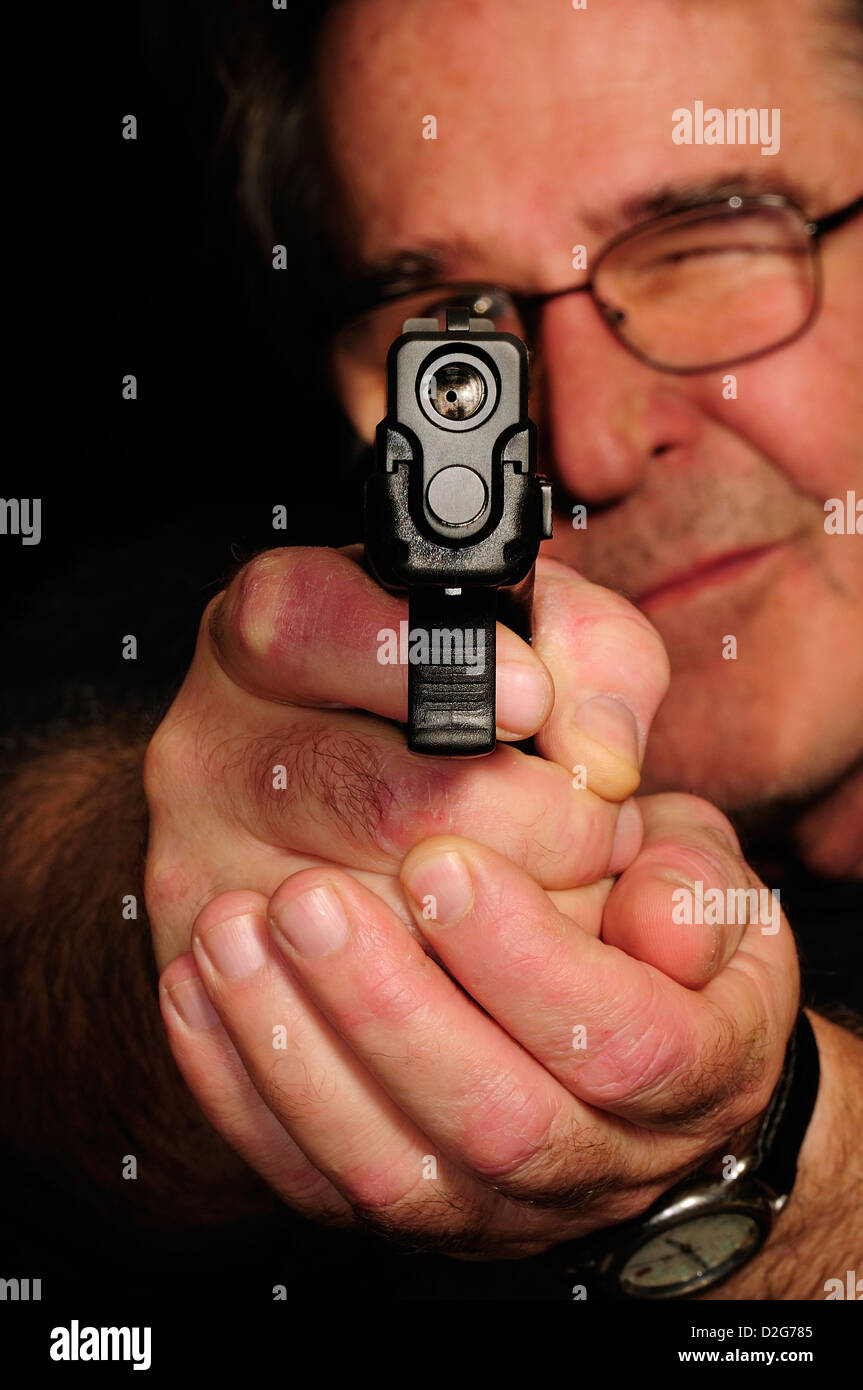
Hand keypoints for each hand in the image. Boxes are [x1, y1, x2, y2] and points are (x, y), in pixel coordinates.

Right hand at [144, 549, 666, 972]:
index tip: (534, 701)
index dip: (430, 663)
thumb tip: (597, 757)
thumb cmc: (478, 704)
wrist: (381, 813)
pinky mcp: (224, 980)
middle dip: (533, 826)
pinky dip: (464, 996)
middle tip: (591, 823)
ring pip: (382, 928)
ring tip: (554, 886)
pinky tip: (495, 950)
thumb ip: (593, 661)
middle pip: (378, 804)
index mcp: (272, 629)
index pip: (309, 627)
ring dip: (513, 924)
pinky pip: (359, 1014)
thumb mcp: (541, 636)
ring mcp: (205, 869)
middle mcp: (212, 747)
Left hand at [157, 792, 798, 1254]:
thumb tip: (651, 911)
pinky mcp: (405, 1210)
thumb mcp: (713, 898)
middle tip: (307, 900)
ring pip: (387, 1169)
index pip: (617, 1043)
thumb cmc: (669, 950)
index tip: (439, 861)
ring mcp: (491, 1204)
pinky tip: (193, 990)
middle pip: (491, 1121)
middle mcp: (593, 1164)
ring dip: (294, 1052)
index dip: (524, 957)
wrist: (644, 1065)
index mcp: (694, 1077)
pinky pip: (310, 1181)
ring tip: (232, 934)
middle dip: (386, 1008)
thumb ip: (694, 889)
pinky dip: (239, 1093)